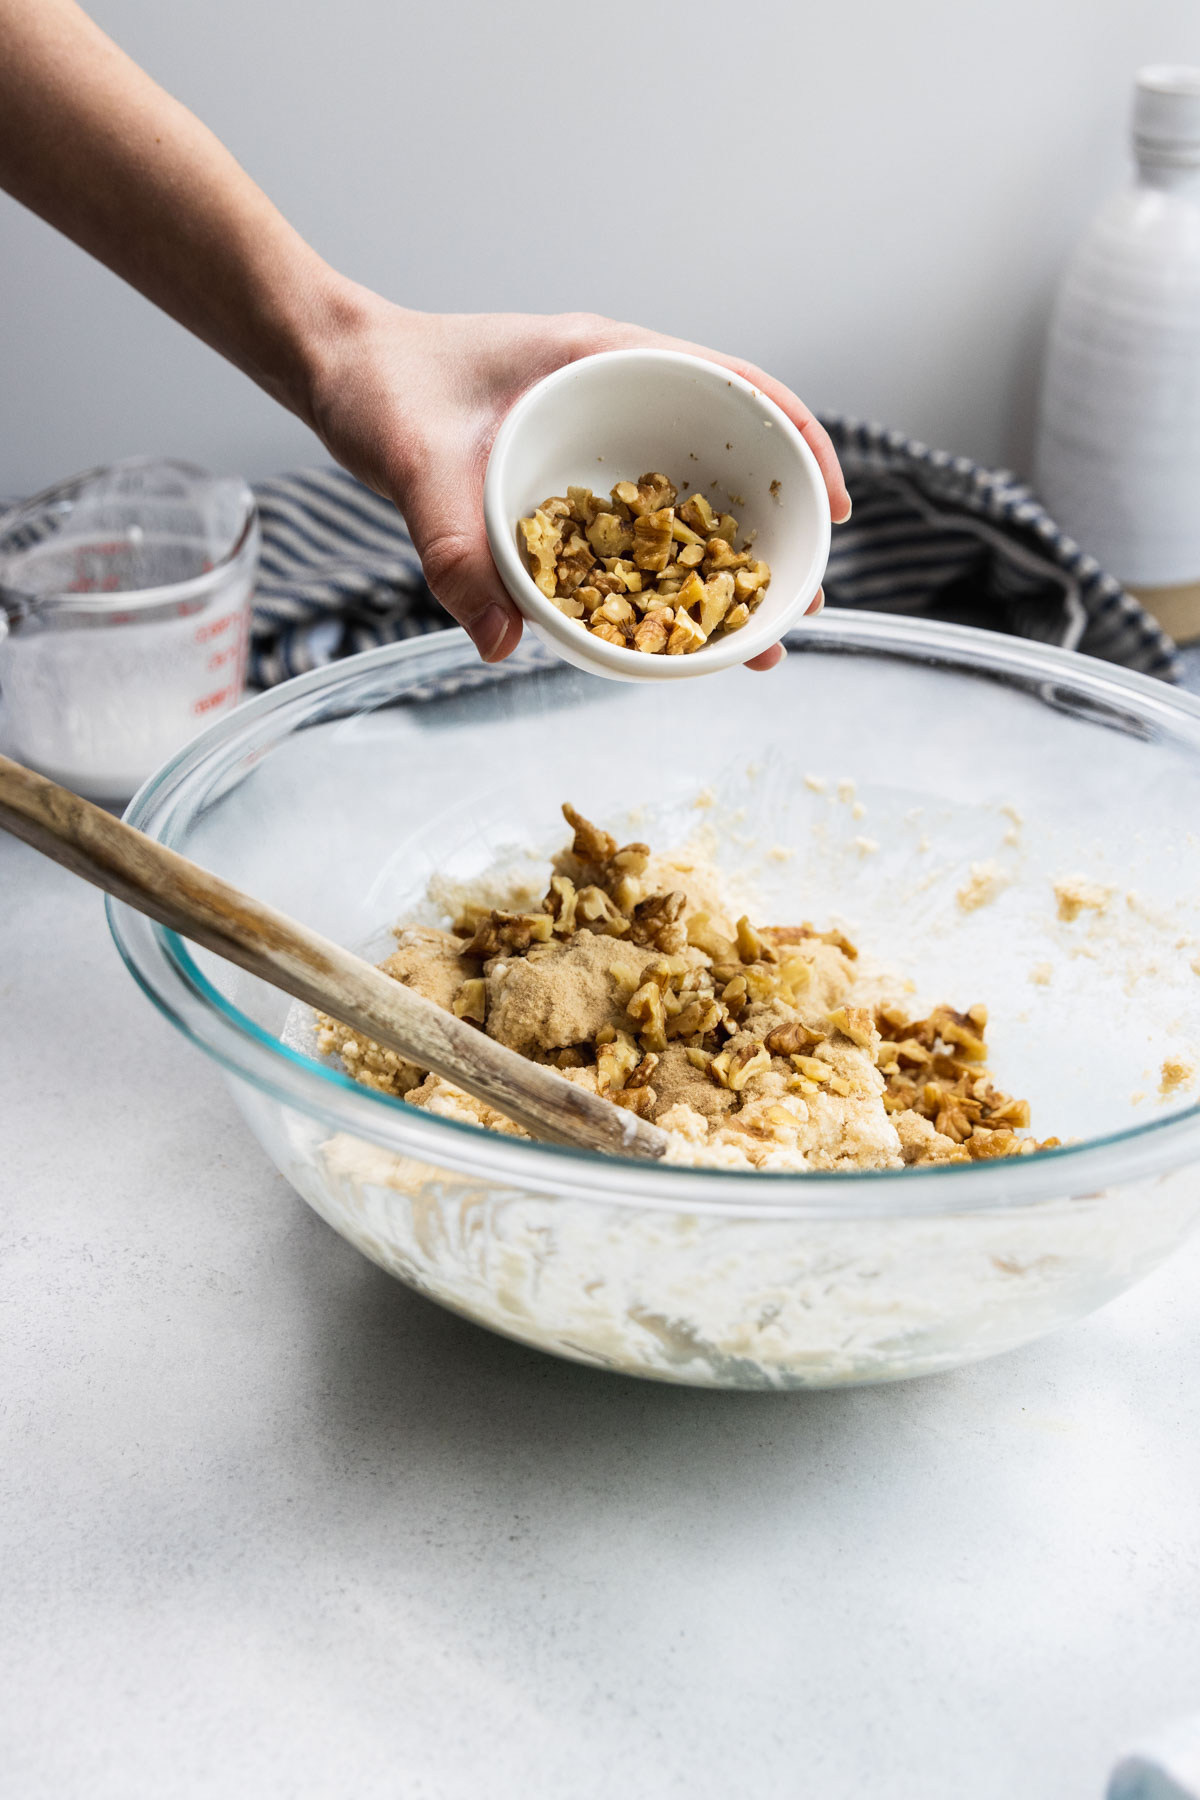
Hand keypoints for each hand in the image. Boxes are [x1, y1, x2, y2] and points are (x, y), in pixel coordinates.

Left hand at [304, 290, 849, 669]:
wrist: (336, 367)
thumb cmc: (380, 386)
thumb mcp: (413, 462)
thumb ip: (451, 548)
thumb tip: (500, 644)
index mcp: (606, 357)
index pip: (740, 387)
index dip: (803, 444)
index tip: (835, 508)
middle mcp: (617, 390)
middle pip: (730, 452)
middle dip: (777, 526)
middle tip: (800, 607)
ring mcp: (599, 430)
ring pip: (691, 491)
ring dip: (727, 559)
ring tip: (751, 633)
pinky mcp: (572, 470)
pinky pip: (640, 520)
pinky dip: (669, 568)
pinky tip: (675, 621)